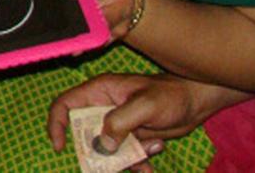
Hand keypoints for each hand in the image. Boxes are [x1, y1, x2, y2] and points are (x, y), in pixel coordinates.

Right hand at [48, 73, 211, 169]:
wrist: (197, 102)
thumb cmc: (171, 96)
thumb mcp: (145, 106)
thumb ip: (121, 122)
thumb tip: (102, 145)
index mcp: (100, 92)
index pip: (65, 104)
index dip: (57, 124)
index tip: (61, 147)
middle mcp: (104, 108)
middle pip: (84, 135)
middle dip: (97, 152)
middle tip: (116, 159)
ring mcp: (117, 124)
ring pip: (105, 151)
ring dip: (124, 158)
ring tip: (147, 150)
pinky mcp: (131, 137)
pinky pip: (124, 156)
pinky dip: (137, 162)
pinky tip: (155, 152)